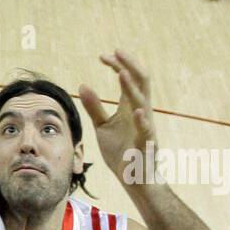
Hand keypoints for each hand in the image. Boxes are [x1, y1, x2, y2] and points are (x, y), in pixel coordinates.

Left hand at [78, 50, 155, 182]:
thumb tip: (82, 85)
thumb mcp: (102, 126)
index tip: (103, 56)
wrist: (134, 177)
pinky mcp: (146, 144)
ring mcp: (145, 126)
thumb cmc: (120, 151)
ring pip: (143, 101)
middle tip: (115, 52)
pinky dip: (142, 120)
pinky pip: (147, 130)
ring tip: (121, 73)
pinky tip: (137, 112)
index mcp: (130, 106)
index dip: (117, 65)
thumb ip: (94, 107)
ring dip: (132, 87)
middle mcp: (140, 111)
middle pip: (140, 81)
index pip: (127, 78)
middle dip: (129, 65)